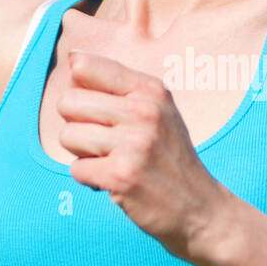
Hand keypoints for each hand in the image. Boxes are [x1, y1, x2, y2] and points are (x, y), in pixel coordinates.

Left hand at [56, 51, 236, 262]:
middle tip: (104, 142)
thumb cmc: (169, 158)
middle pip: (68, 102)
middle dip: (77, 125)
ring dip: (82, 154)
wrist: (199, 208)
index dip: (80, 90)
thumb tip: (72, 57)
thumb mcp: (158, 110)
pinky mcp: (121, 176)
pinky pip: (76, 170)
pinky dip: (90, 180)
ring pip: (67, 136)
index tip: (98, 109)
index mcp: (151, 90)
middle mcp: (144, 112)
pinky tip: (115, 181)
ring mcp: (133, 144)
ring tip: (111, 161)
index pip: (84, 66)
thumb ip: (118, 85)